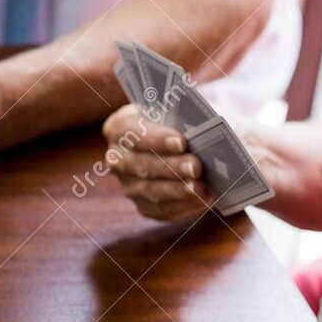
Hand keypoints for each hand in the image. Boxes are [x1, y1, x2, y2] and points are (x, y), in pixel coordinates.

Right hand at [102, 104, 210, 220]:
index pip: (131, 132)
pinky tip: (203, 199)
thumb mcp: (176, 111)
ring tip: (200, 186)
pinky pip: (161, 210)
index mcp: (119, 128)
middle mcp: (117, 158)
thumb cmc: (177, 121)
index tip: (181, 142)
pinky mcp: (143, 205)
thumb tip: (203, 134)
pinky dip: (184, 206)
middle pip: (140, 164)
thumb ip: (183, 117)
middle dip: (170, 167)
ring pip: (149, 190)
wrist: (176, 142)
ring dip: (177, 190)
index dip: (155, 139)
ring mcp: (128, 185)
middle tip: (195, 167)